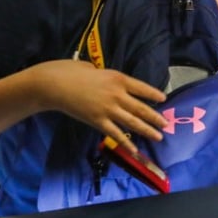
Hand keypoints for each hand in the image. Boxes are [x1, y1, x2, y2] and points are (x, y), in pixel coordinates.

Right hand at [34, 60, 166, 152]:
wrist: (51, 85)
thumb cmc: (68, 71)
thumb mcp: (92, 68)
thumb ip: (105, 76)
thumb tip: (109, 82)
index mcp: (117, 78)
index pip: (141, 88)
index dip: (153, 94)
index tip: (163, 99)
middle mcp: (117, 94)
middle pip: (141, 108)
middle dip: (155, 117)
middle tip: (166, 124)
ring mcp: (108, 109)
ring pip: (132, 122)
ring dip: (147, 130)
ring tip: (158, 136)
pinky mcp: (97, 121)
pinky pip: (115, 134)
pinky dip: (126, 143)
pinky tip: (135, 150)